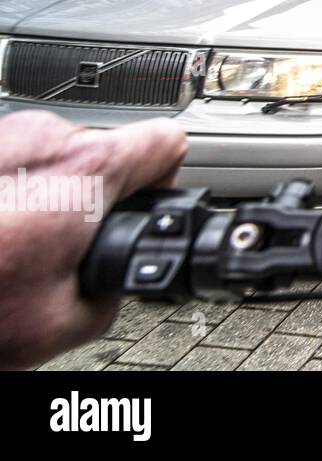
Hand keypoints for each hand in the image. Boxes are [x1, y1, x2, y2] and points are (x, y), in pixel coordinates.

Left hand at [0, 111, 185, 369]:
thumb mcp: (64, 324)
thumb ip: (110, 288)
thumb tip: (106, 282)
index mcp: (85, 170)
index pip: (167, 142)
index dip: (162, 181)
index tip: (141, 207)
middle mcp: (43, 139)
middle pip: (101, 154)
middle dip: (88, 199)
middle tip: (55, 251)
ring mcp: (0, 136)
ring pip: (48, 158)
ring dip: (40, 195)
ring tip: (6, 246)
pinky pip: (8, 163)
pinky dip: (4, 193)